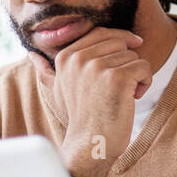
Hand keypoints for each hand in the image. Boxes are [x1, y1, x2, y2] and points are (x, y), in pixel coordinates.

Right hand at [28, 27, 151, 176]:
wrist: (90, 143)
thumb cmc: (79, 117)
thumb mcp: (58, 90)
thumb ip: (46, 70)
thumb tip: (31, 54)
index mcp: (66, 56)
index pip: (102, 33)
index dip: (121, 39)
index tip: (133, 47)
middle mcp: (79, 58)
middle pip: (120, 43)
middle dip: (127, 61)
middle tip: (121, 85)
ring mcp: (98, 67)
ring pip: (134, 56)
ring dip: (137, 76)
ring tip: (124, 95)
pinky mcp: (117, 78)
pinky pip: (144, 67)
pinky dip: (145, 82)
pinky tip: (133, 97)